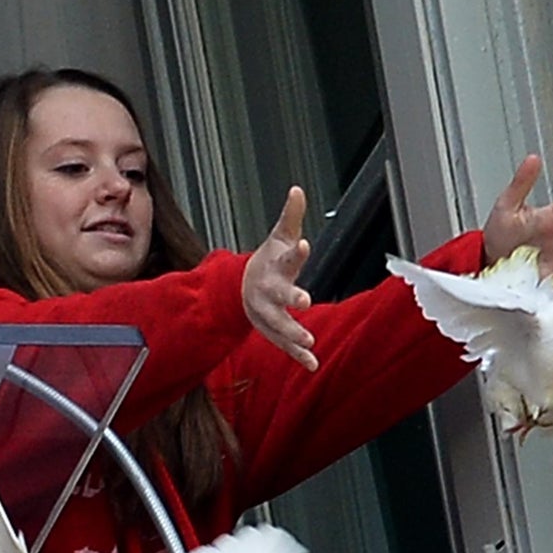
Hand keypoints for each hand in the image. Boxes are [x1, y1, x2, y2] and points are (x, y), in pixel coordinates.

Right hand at [244, 185, 316, 370]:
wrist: (239, 288)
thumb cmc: (267, 261)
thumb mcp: (279, 237)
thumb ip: (291, 217)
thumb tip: (297, 188)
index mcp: (275, 267)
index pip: (286, 257)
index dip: (295, 251)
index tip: (304, 244)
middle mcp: (269, 291)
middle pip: (278, 295)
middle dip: (290, 298)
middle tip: (303, 300)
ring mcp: (269, 313)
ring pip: (279, 325)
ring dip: (293, 333)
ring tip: (308, 341)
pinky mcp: (273, 331)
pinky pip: (285, 345)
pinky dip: (298, 356)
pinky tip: (313, 364)